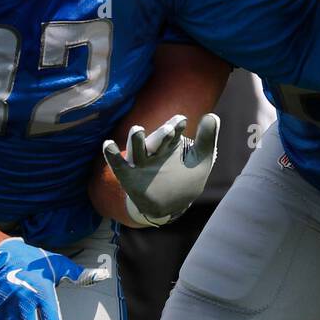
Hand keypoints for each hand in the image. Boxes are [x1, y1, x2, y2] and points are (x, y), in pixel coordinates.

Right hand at [102, 114, 219, 227]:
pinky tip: (107, 144)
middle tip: (168, 129)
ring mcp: (141, 163)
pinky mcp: (129, 176)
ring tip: (137, 130)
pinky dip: (112, 155)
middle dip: (161, 135)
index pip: (173, 133)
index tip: (181, 121)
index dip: (176, 127)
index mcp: (171, 144)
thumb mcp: (201, 159)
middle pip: (156, 140)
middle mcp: (155, 150)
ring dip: (137, 140)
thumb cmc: (186, 178)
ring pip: (138, 150)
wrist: (171, 204)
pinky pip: (119, 165)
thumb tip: (212, 115)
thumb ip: (206, 138)